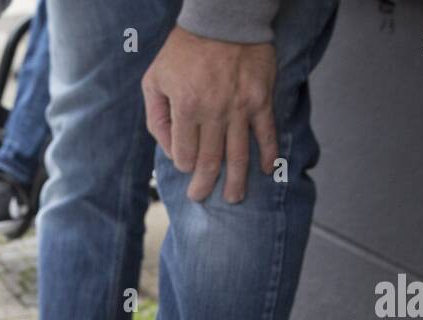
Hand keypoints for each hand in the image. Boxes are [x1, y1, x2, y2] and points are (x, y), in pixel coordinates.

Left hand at [142, 27, 276, 203]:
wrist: (223, 19)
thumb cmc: (183, 50)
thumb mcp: (155, 81)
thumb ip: (156, 119)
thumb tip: (169, 152)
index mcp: (186, 108)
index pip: (184, 156)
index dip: (183, 166)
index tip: (184, 164)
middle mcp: (214, 112)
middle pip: (209, 163)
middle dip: (204, 186)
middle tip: (201, 198)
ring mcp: (240, 108)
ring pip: (238, 156)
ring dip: (236, 182)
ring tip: (234, 199)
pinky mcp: (261, 100)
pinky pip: (266, 133)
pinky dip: (268, 154)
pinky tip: (266, 170)